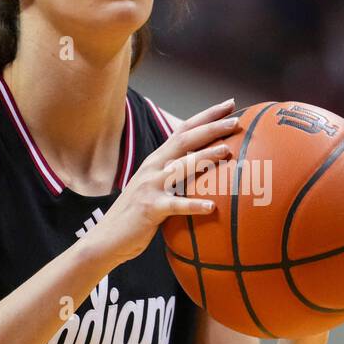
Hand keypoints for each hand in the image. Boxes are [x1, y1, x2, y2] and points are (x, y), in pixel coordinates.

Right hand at [90, 98, 238, 264]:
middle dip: (211, 128)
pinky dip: (193, 205)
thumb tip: (203, 168)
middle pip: (184, 140)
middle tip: (236, 121)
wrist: (107, 238)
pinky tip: (211, 207)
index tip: (229, 105)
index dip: (206, 116)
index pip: (183, 130)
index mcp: (157, 160)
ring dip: (204, 157)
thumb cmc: (136, 215)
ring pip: (181, 167)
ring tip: (227, 152)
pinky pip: (175, 205)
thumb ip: (174, 175)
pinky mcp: (150, 208)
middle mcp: (153, 168)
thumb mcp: (155, 187)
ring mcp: (150, 187)